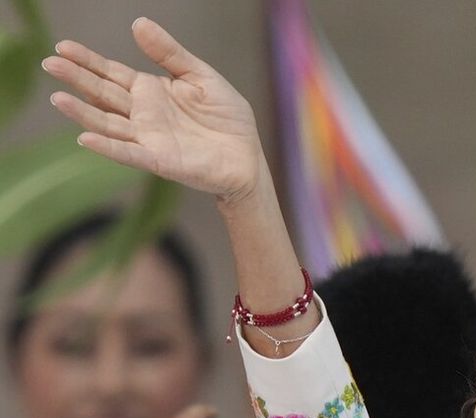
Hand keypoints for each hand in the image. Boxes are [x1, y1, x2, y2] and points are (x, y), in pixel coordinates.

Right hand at [42, 18, 264, 201]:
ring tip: (58, 98)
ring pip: (108, 123)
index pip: (111, 73)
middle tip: (50, 64)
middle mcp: (143, 114)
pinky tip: (85, 138)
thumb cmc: (227, 119)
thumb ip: (170, 54)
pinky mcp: (160, 160)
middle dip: (76, 79)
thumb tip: (138, 23)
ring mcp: (148, 138)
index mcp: (150, 91)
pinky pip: (129, 153)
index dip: (88, 60)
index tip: (63, 47)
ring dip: (82, 112)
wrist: (249, 158)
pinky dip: (108, 147)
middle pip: (102, 94)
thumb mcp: (201, 76)